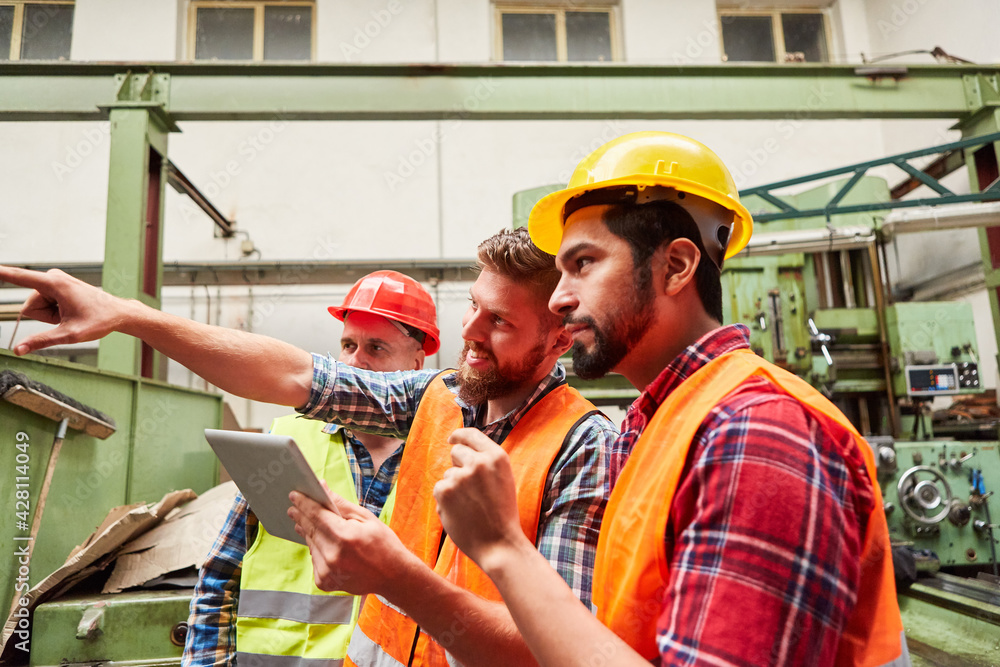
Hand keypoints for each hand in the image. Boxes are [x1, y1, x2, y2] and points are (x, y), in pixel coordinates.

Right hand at [0, 266, 131, 354]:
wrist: (118, 314)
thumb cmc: (99, 321)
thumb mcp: (70, 335)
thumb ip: (41, 341)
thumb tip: (18, 350)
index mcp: (54, 284)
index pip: (19, 277)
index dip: (2, 273)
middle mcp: (52, 278)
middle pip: (30, 306)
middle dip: (46, 317)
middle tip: (68, 318)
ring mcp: (55, 281)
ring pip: (36, 307)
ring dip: (51, 316)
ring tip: (71, 314)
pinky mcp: (56, 285)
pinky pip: (44, 304)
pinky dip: (55, 313)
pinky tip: (71, 311)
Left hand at [288, 481, 407, 594]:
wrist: (393, 576)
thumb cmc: (383, 543)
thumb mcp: (366, 518)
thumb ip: (341, 504)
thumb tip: (323, 488)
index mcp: (344, 537)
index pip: (316, 515)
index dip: (304, 503)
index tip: (295, 495)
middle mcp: (332, 556)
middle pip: (310, 529)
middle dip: (301, 516)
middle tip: (294, 507)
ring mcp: (327, 571)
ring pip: (310, 545)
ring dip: (308, 533)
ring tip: (306, 522)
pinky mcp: (324, 582)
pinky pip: (315, 559)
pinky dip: (317, 550)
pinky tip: (326, 545)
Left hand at [433, 428, 525, 571]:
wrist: (499, 544)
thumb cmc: (502, 514)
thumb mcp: (503, 479)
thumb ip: (485, 462)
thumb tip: (459, 448)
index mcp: (497, 457)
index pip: (472, 434)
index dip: (459, 435)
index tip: (452, 439)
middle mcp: (479, 462)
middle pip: (456, 452)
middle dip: (458, 466)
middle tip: (470, 488)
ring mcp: (461, 476)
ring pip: (448, 474)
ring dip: (454, 487)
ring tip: (471, 507)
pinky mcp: (445, 491)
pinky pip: (439, 489)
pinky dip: (446, 501)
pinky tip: (460, 514)